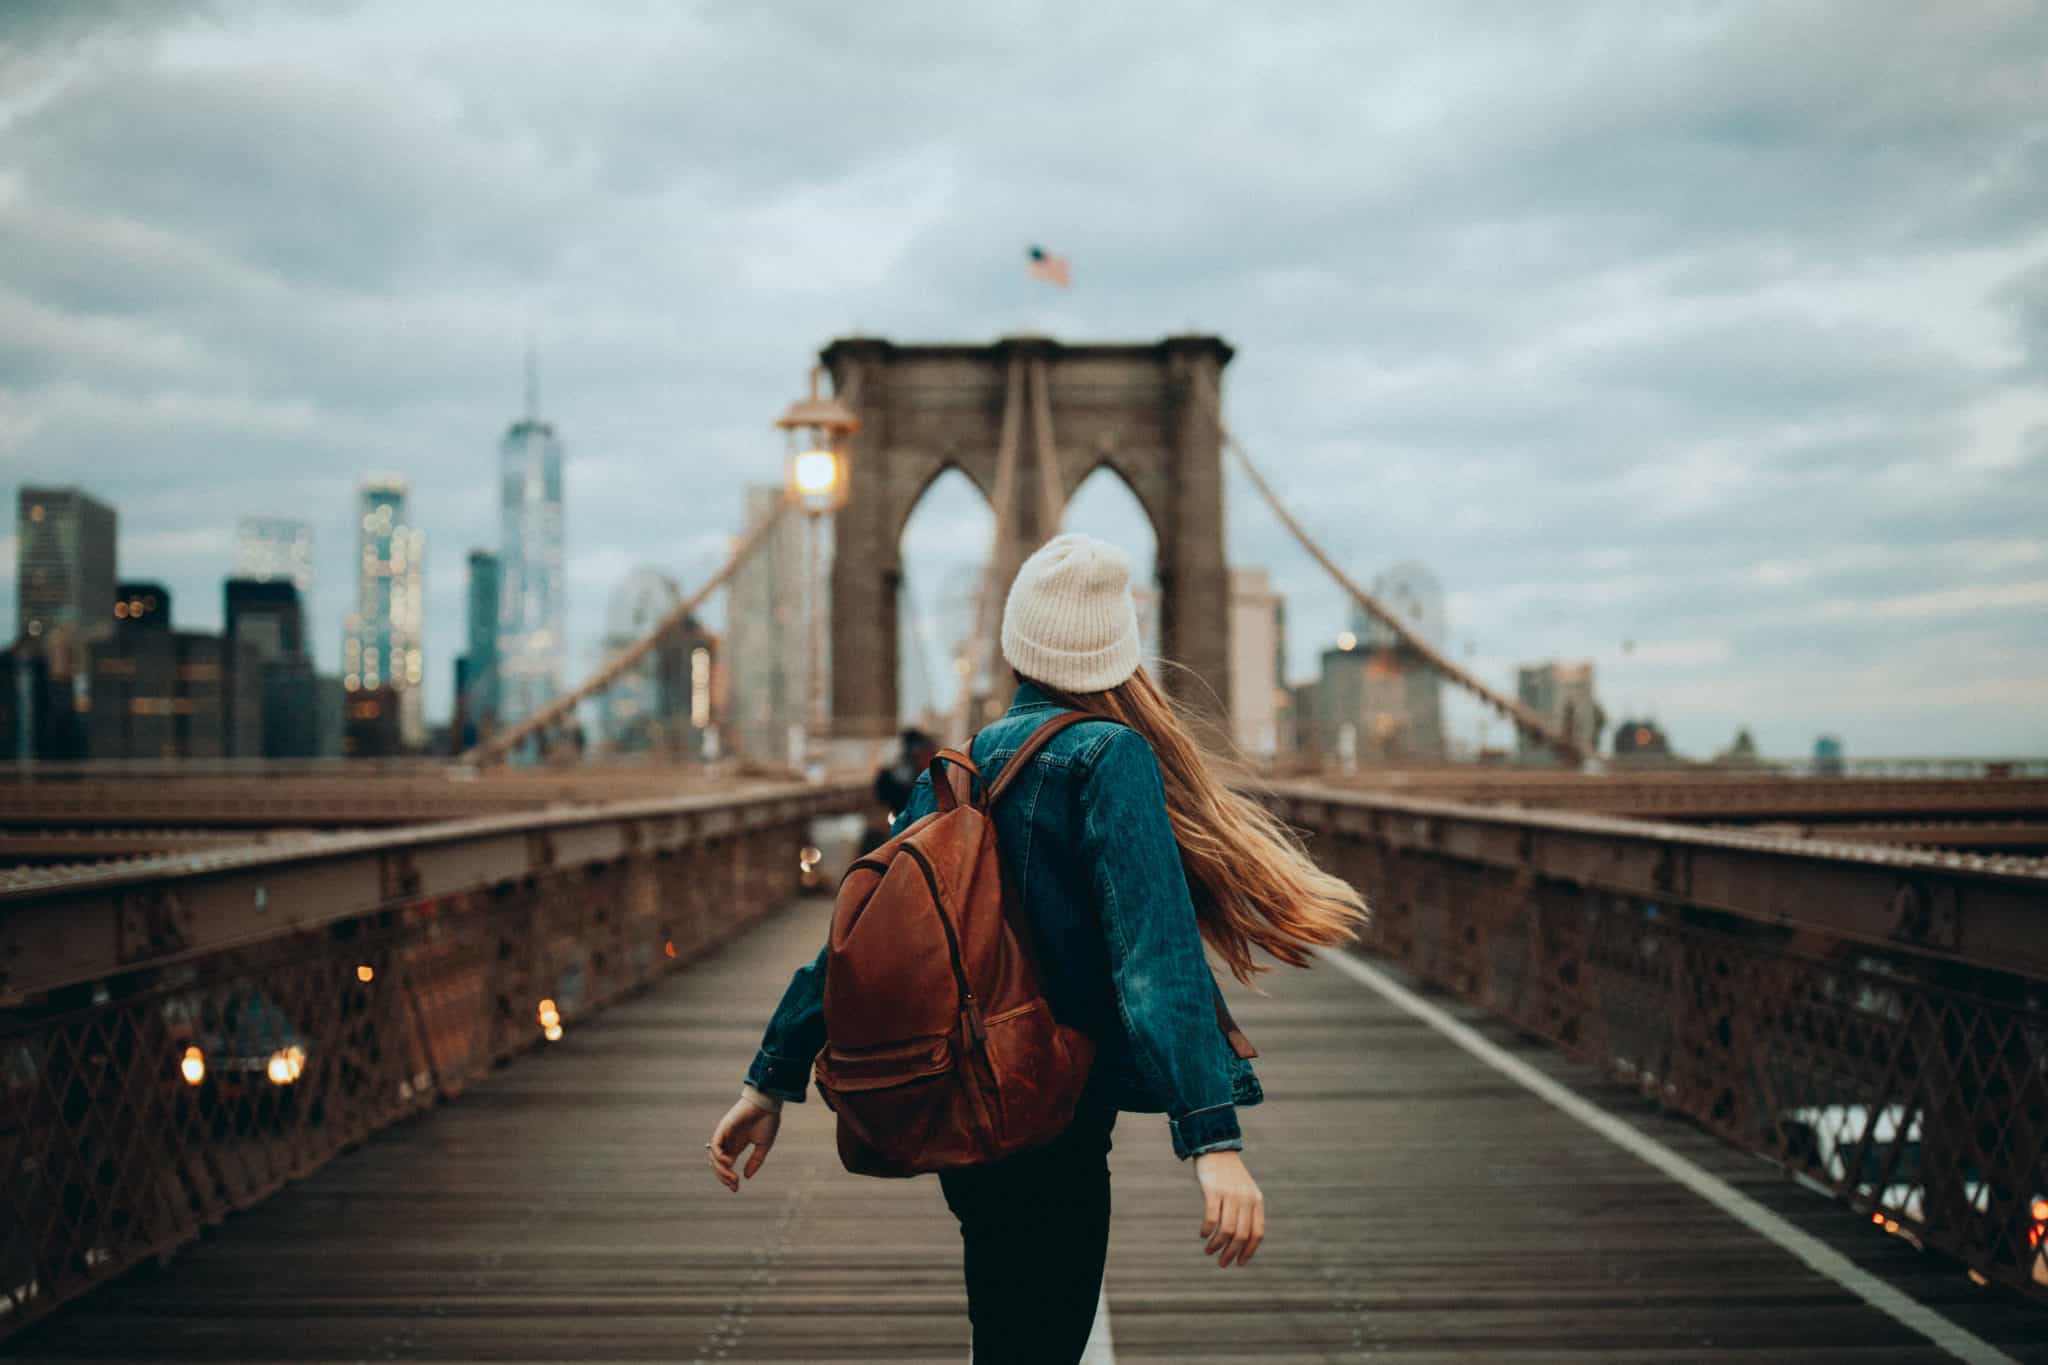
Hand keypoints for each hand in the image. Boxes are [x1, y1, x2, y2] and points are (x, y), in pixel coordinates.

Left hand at [706, 1094, 780, 1191]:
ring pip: (714, 1157)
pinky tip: (729, 1163)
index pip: (726, 1165)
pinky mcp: (723, 1128)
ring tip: (733, 1178)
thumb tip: (746, 1177)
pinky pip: (715, 1145)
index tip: (736, 1189)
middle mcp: (728, 1141)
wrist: (768, 1103)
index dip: (728, 1178)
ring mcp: (724, 1135)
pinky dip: (718, 1156)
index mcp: (736, 1145)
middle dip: (724, 1177)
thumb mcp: (763, 1146)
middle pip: (718, 1164)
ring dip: (721, 1170)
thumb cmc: (767, 1120)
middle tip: (734, 1186)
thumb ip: (755, 1161)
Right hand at [1193, 1150, 1264, 1266]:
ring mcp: (1230, 1194)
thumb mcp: (1245, 1191)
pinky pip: (1211, 1218)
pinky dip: (1207, 1230)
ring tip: (1209, 1251)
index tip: (1239, 1263)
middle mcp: (1245, 1198)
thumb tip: (1241, 1241)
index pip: (1257, 1233)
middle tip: (1221, 1263)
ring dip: (1216, 1245)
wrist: (1215, 1147)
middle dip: (1231, 1254)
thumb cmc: (1229, 1174)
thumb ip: (1246, 1211)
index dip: (1249, 1251)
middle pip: (1241, 1235)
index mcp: (1256, 1201)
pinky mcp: (1213, 1190)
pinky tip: (1202, 1234)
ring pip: (1226, 1230)